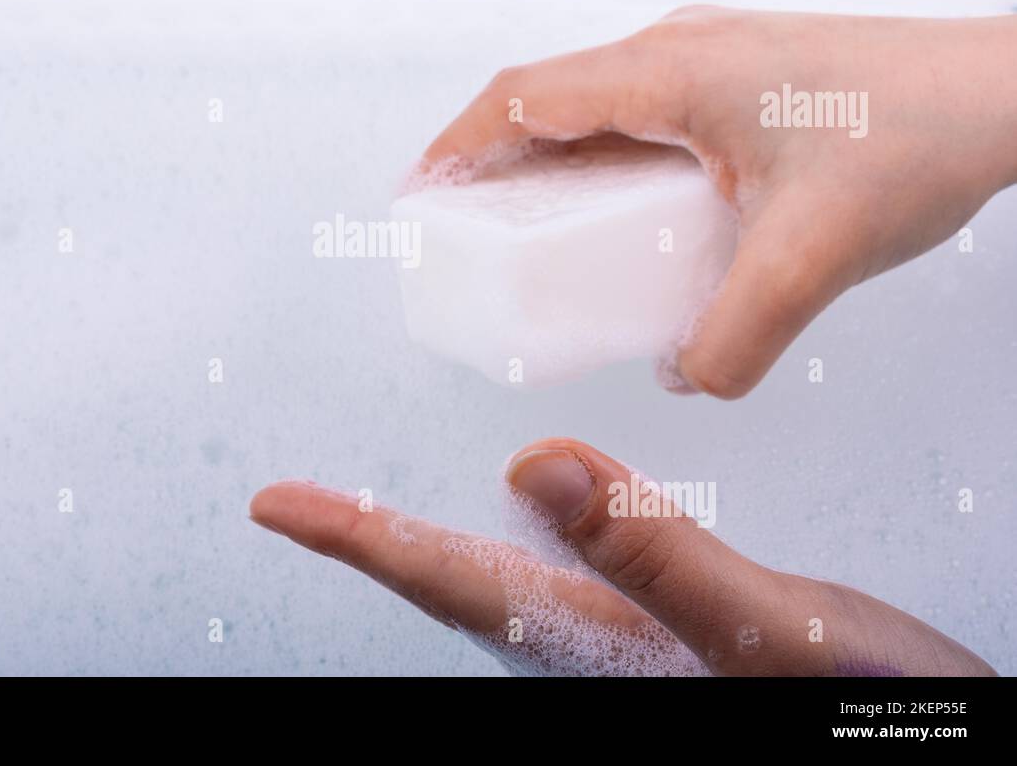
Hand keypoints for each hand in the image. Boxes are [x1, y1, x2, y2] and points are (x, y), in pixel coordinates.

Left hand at [250, 437, 994, 675]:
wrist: (917, 727)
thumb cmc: (862, 705)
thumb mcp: (768, 634)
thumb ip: (656, 559)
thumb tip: (537, 467)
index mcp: (601, 642)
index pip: (451, 583)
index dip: (359, 540)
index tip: (278, 505)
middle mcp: (597, 643)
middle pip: (456, 587)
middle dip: (373, 542)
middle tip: (301, 505)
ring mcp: (627, 639)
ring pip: (503, 581)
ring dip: (430, 543)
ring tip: (372, 511)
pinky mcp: (663, 625)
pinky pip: (567, 571)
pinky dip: (522, 536)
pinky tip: (535, 516)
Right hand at [418, 8, 1016, 397]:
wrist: (1003, 93)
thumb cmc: (919, 135)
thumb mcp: (810, 258)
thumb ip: (733, 337)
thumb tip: (683, 380)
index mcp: (669, 74)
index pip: (523, 99)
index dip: (456, 148)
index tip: (416, 195)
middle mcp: (677, 54)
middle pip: (546, 101)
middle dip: (491, 165)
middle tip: (465, 231)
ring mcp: (708, 61)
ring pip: (593, 107)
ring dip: (549, 163)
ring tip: (533, 231)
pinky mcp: (737, 81)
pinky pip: (640, 117)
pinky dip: (604, 163)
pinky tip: (625, 217)